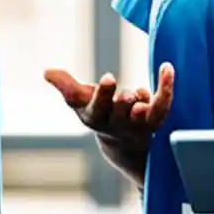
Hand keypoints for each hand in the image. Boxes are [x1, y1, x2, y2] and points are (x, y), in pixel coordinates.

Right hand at [43, 63, 174, 148]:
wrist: (124, 145)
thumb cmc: (100, 114)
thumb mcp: (81, 102)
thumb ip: (66, 86)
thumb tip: (46, 72)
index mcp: (96, 118)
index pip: (97, 109)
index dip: (102, 94)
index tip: (108, 77)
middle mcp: (118, 124)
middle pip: (120, 114)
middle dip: (122, 103)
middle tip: (125, 94)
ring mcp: (138, 124)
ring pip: (143, 116)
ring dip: (143, 105)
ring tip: (140, 94)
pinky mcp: (156, 119)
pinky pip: (162, 105)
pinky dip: (166, 87)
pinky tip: (167, 68)